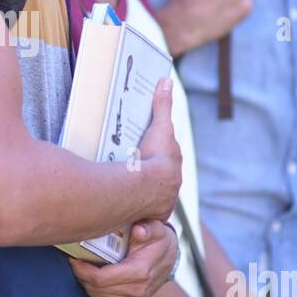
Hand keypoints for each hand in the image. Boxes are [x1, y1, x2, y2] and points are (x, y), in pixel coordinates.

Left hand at [69, 219, 176, 296]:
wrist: (170, 259)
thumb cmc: (159, 241)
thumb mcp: (157, 229)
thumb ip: (148, 229)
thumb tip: (138, 230)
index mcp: (139, 273)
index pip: (100, 278)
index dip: (82, 269)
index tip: (74, 258)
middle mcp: (137, 291)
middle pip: (96, 288)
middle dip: (81, 274)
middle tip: (74, 260)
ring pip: (98, 295)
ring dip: (86, 282)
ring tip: (81, 266)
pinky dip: (94, 289)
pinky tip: (91, 276)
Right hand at [135, 79, 182, 220]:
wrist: (148, 186)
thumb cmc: (156, 155)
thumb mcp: (160, 126)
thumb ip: (163, 104)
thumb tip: (166, 81)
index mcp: (174, 167)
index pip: (167, 159)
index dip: (157, 153)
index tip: (146, 151)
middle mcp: (171, 186)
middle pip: (159, 177)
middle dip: (149, 172)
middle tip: (132, 165)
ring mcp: (160, 202)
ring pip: (150, 194)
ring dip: (141, 190)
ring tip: (123, 185)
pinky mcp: (147, 215)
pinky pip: (140, 209)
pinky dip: (133, 206)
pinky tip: (122, 204)